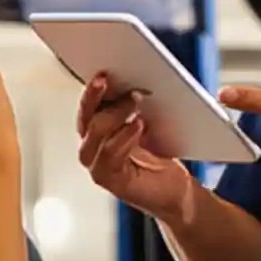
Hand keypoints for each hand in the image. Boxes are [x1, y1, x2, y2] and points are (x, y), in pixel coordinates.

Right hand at [77, 73, 193, 220]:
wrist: (173, 189)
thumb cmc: (158, 155)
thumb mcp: (145, 121)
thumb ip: (134, 104)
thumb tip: (133, 77)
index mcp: (98, 129)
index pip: (89, 104)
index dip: (93, 88)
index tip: (103, 72)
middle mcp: (92, 145)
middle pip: (87, 115)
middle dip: (98, 96)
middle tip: (112, 80)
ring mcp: (96, 163)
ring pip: (96, 132)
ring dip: (115, 113)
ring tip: (134, 101)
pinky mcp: (108, 179)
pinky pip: (108, 155)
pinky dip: (123, 137)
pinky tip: (137, 125)